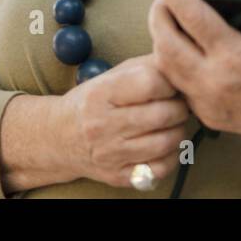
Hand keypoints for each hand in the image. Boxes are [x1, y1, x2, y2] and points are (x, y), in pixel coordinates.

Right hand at [56, 52, 190, 188]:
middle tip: (179, 104)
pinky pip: (160, 169)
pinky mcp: (118, 176)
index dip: (170, 82)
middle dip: (180, 107)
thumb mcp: (113, 75)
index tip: (171, 84)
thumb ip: (146, 65)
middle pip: (162, 115)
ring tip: (174, 123)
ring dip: (179, 130)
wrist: (60, 137)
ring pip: (165, 142)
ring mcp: (109, 154)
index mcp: (101, 94)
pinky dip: (173, 155)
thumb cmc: (94, 100)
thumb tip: (179, 63)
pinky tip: (167, 144)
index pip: (150, 83)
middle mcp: (102, 125)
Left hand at [140, 0, 240, 153]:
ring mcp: (206, 102)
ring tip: (170, 18)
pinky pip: (177, 84)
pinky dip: (174, 62)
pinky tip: (185, 48)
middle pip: (164, 41)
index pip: (190, 15)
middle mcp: (214, 81)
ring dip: (161, 38)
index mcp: (236, 56)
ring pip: (164, 66)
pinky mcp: (205, 116)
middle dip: (157, 13)